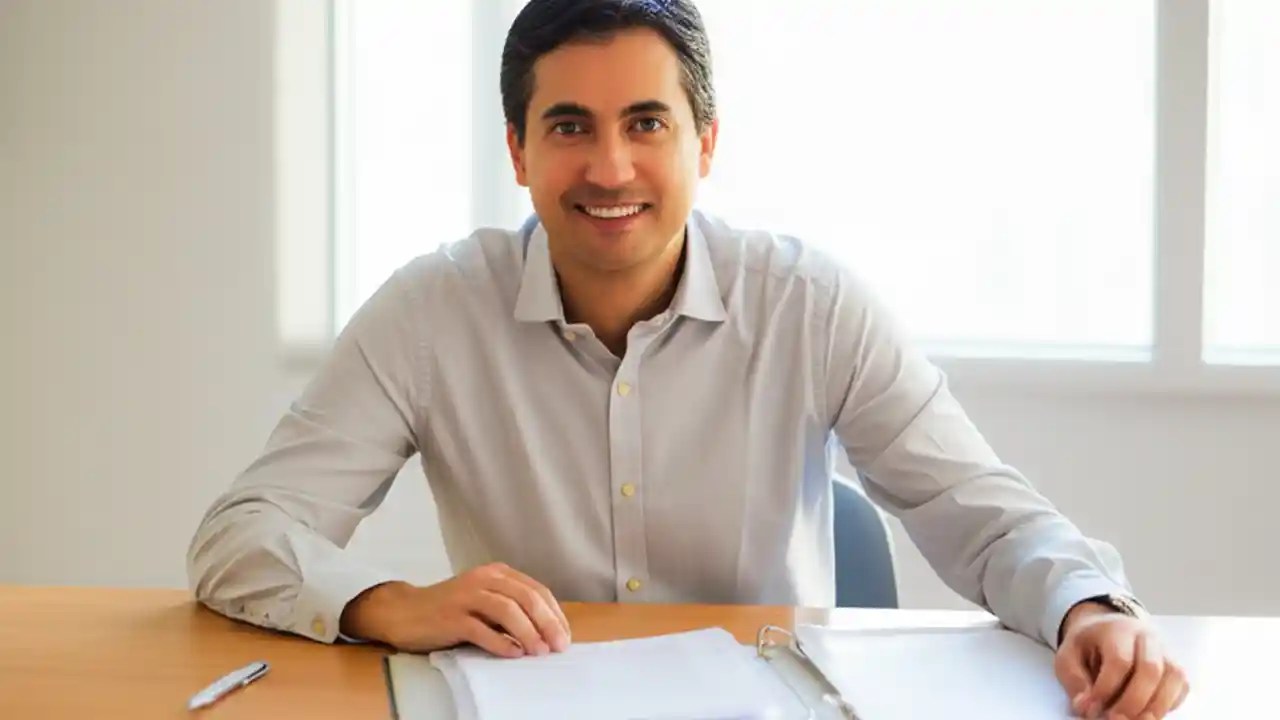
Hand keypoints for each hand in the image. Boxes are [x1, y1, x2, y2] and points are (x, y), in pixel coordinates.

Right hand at [338, 563, 571, 657]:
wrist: (405, 612)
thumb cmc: (450, 611)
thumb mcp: (484, 601)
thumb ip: (511, 608)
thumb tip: (547, 631)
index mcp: (496, 573)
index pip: (535, 590)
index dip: (554, 613)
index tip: (565, 636)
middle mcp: (483, 579)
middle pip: (525, 597)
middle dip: (547, 622)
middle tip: (558, 646)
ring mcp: (466, 596)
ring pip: (506, 610)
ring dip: (528, 632)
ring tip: (539, 651)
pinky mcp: (451, 616)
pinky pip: (481, 629)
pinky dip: (501, 642)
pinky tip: (513, 653)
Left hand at [1055, 602, 1188, 718]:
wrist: (1106, 630)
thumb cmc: (1087, 646)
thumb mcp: (1068, 657)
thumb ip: (1075, 681)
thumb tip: (1086, 707)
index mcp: (1117, 629)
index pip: (1119, 660)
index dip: (1107, 689)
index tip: (1091, 708)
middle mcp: (1147, 637)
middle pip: (1151, 669)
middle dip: (1133, 701)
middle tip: (1114, 719)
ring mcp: (1166, 651)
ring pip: (1173, 678)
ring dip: (1155, 707)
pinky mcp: (1175, 668)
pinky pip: (1181, 688)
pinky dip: (1168, 705)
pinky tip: (1146, 714)